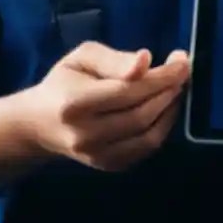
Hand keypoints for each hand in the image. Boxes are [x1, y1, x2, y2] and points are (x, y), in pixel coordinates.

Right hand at [19, 41, 190, 171]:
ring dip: (171, 108)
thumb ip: (114, 59)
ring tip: (176, 87)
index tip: (182, 60)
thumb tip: (146, 60)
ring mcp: (96, 155)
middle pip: (141, 113)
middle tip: (182, 71)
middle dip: (169, 90)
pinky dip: (163, 126)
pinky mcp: (108, 165)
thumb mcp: (82, 58)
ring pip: (148, 134)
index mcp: (74, 104)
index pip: (128, 91)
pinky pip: (146, 147)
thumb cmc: (64, 82)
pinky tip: (165, 107)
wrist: (39, 124)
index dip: (161, 76)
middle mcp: (84, 135)